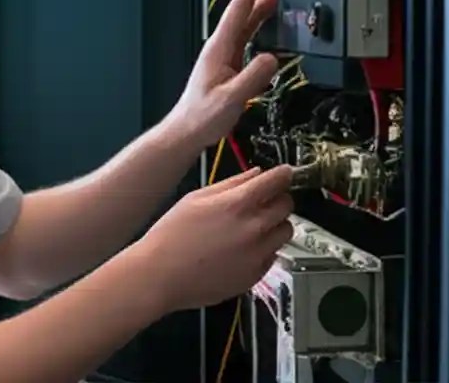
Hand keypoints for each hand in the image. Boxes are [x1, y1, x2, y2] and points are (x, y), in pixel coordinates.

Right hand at [138, 166, 293, 311]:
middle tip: (263, 201)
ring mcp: (258, 254)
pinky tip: (241, 249)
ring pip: (285, 231)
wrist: (160, 275)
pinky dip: (264, 248)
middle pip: (287, 205)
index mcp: (237, 204)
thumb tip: (256, 174)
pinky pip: (272, 255)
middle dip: (279, 199)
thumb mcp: (195, 198)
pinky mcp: (256, 275)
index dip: (282, 174)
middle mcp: (254, 229)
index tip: (283, 174)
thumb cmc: (171, 234)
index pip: (277, 181)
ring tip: (252, 227)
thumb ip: (231, 184)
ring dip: (274, 224)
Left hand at [172, 0, 281, 146]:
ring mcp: (225, 54)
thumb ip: (252, 78)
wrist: (188, 130)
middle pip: (244, 10)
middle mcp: (221, 46)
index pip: (240, 7)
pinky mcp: (229, 64)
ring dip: (262, 6)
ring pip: (247, 23)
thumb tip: (272, 58)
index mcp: (219, 47)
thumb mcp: (231, 98)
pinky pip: (248, 38)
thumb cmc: (203, 116)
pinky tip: (271, 26)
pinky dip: (261, 26)